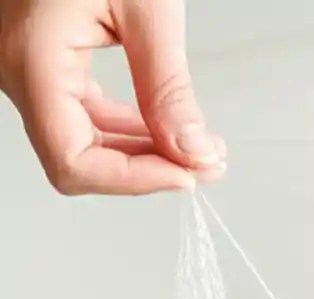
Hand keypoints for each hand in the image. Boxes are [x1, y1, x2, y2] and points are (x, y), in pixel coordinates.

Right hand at [0, 0, 224, 195]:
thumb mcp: (147, 9)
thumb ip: (168, 87)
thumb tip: (193, 151)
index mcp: (34, 62)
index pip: (73, 161)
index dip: (133, 180)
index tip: (189, 173)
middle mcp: (18, 71)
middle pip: (78, 157)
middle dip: (150, 168)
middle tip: (210, 163)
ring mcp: (26, 68)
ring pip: (81, 138)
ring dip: (144, 151)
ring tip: (202, 146)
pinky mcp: (43, 60)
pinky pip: (80, 110)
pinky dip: (127, 125)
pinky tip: (169, 126)